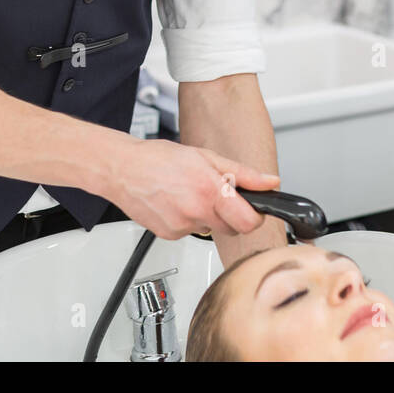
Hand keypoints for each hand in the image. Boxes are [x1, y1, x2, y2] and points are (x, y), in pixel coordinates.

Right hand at [104, 137, 279, 240]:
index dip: (254, 217)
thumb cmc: (159, 159)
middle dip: (231, 215)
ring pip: (209, 229)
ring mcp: (181, 227)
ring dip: (207, 215)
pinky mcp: (169, 235)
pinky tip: (176, 202)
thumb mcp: (207, 157)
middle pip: (231, 229)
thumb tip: (270, 183)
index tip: (252, 210)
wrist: (122, 169)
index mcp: (210, 191)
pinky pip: (190, 231)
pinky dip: (188, 219)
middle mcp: (196, 213)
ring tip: (190, 194)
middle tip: (217, 195)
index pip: (248, 222)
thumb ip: (244, 173)